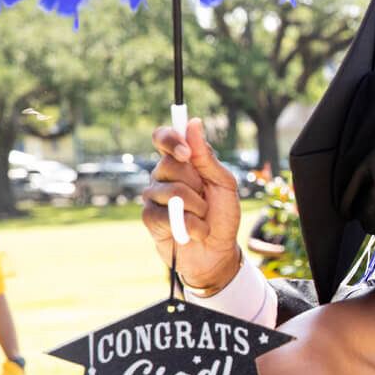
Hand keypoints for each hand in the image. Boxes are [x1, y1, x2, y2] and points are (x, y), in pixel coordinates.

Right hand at [142, 119, 244, 292]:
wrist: (219, 251)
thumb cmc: (222, 216)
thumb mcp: (224, 184)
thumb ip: (207, 157)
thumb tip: (193, 123)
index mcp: (181, 164)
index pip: (163, 138)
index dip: (170, 139)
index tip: (186, 152)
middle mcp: (163, 176)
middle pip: (168, 164)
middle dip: (195, 183)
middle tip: (205, 197)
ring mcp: (153, 197)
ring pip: (172, 192)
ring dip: (198, 208)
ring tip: (203, 217)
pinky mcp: (150, 219)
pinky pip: (166, 215)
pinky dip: (191, 225)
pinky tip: (196, 231)